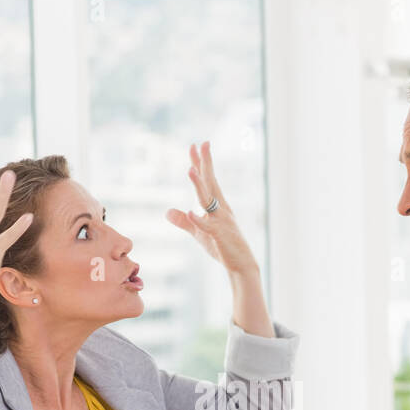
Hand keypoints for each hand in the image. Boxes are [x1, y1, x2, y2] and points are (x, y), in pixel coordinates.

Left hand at [165, 140, 257, 276]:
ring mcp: (222, 222)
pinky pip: (208, 227)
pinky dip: (199, 220)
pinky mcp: (220, 237)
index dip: (200, 164)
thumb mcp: (200, 233)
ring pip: (209, 201)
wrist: (241, 265)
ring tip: (191, 170)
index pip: (208, 181)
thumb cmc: (223, 248)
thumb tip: (168, 211)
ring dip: (199, 186)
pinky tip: (191, 212)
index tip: (194, 146)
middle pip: (211, 183)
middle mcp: (221, 210)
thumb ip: (185, 221)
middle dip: (205, 164)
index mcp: (217, 207)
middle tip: (202, 144)